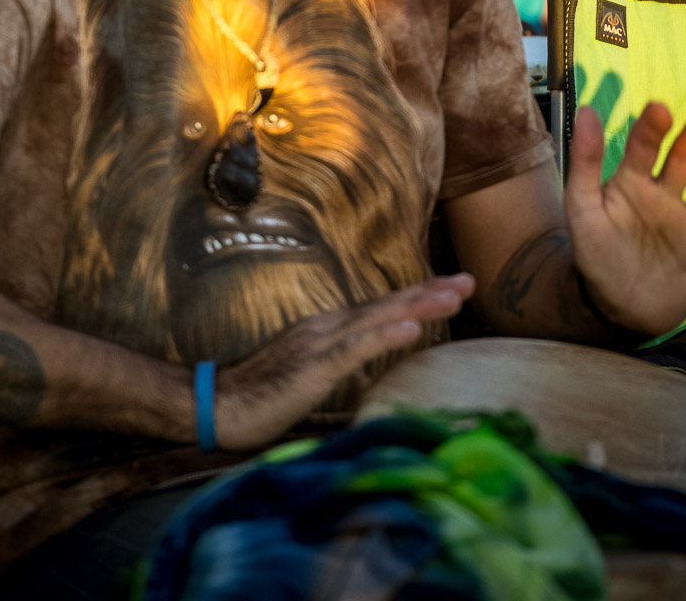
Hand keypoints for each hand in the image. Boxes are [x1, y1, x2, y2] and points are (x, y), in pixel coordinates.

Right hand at [215, 274, 474, 449]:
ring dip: (416, 305)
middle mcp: (326, 327)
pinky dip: (385, 335)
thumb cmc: (260, 397)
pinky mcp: (313, 367)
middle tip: (469, 280)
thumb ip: (337, 366)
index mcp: (328, 330)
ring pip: (377, 320)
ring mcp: (320, 344)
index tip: (454, 288)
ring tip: (452, 296)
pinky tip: (411, 328)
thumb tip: (368, 369)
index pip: (380, 311)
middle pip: (386, 306)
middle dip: (429, 292)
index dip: (417, 297)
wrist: (217, 405)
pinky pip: (355, 349)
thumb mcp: (309, 377)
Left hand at [565, 103, 685, 333]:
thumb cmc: (594, 252)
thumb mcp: (582, 207)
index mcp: (634, 182)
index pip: (645, 146)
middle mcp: (666, 197)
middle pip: (685, 162)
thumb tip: (587, 110)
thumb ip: (584, 161)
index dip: (652, 128)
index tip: (659, 109)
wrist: (612, 307)